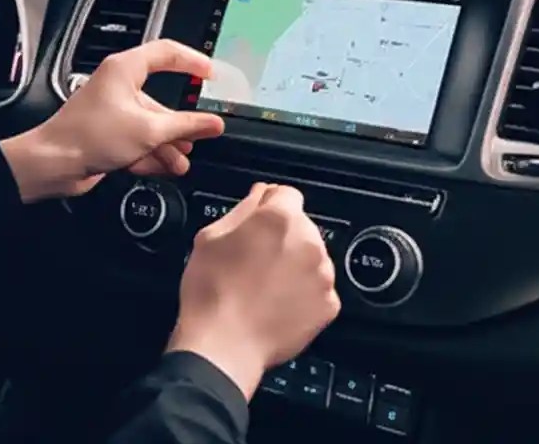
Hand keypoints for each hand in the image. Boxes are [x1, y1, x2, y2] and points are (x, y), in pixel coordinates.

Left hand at [0, 40, 224, 201]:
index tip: (211, 74)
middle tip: (200, 134)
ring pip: (151, 125)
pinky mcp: (108, 135)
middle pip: (161, 100)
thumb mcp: (148, 131)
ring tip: (181, 161)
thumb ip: (186, 125)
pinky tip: (161, 168)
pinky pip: (137, 141)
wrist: (54, 164)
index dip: (193, 61)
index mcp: (125, 70)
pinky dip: (150, 154)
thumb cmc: (89, 136)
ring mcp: (113, 112)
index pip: (167, 53)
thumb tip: (212, 123)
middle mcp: (118, 87)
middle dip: (180, 123)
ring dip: (167, 144)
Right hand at [166, 183, 339, 400]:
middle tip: (254, 259)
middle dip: (282, 237)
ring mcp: (323, 275)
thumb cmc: (210, 291)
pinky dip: (302, 293)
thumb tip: (260, 194)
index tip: (258, 220)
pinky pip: (318, 289)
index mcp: (279, 218)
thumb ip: (243, 208)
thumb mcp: (211, 236)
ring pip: (311, 257)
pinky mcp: (328, 304)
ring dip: (294, 264)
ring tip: (264, 285)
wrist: (223, 345)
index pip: (286, 193)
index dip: (269, 205)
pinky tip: (277, 303)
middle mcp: (309, 242)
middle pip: (301, 226)